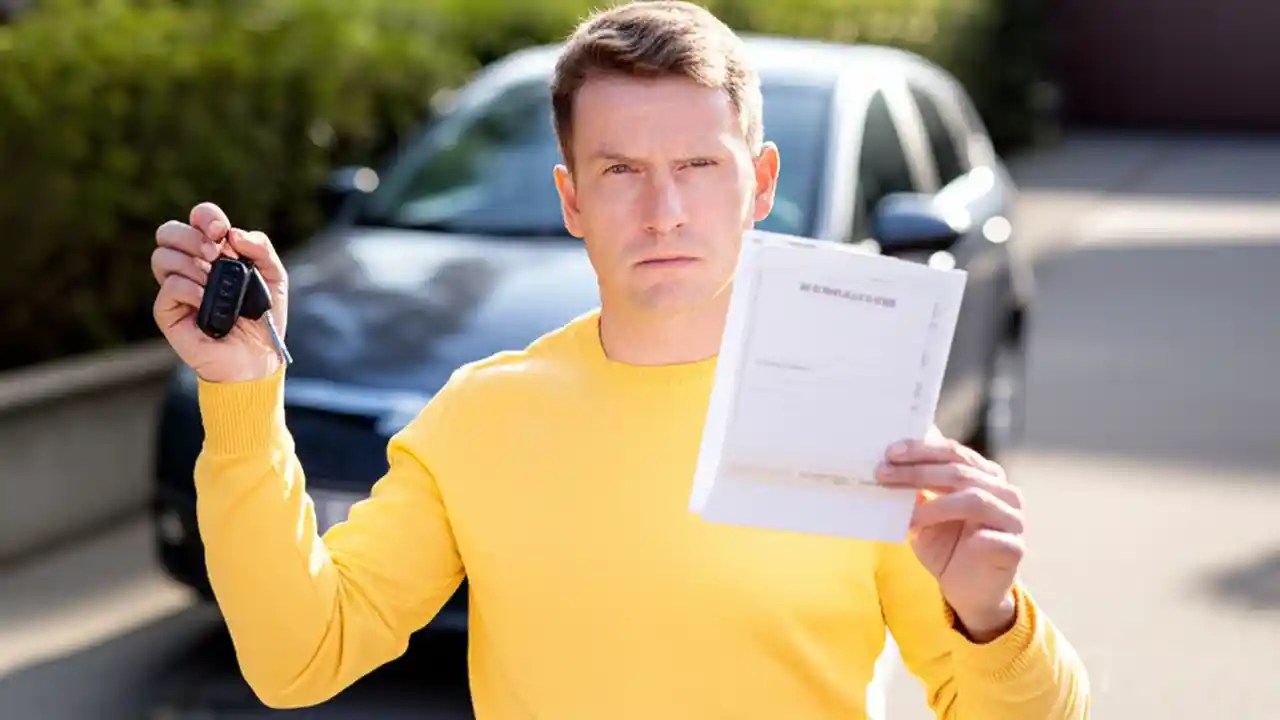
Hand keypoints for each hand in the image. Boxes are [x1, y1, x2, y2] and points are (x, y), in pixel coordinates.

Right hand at [151, 202, 289, 383]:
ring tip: (211, 281)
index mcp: (215, 252)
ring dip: (190, 263)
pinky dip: (187, 288)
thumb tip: (233, 234)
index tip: (222, 233)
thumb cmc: (264, 318)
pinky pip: (168, 286)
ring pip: (161, 256)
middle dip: (191, 237)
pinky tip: (205, 300)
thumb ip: (261, 248)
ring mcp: (178, 288)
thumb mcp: (275, 277)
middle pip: (168, 231)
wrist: (258, 357)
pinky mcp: (169, 312)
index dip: (205, 217)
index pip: (197, 218)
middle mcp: (191, 266)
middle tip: (216, 256)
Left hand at [876, 427, 1022, 640]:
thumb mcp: (924, 513)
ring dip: (933, 502)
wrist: (968, 592)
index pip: (953, 453)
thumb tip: (889, 462)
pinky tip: (922, 530)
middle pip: (960, 471)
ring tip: (904, 510)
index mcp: (985, 475)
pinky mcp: (1013, 547)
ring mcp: (1013, 519)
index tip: (889, 452)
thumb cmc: (947, 547)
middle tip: (883, 473)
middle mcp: (1004, 492)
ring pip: (974, 498)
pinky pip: (986, 534)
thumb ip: (915, 489)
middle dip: (918, 471)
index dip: (922, 449)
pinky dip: (950, 527)